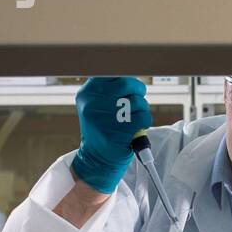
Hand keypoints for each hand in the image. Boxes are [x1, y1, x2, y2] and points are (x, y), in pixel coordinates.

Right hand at [70, 77, 152, 193]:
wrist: (97, 158)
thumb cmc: (102, 128)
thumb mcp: (95, 106)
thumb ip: (109, 89)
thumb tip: (129, 75)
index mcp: (87, 94)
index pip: (111, 73)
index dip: (124, 78)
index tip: (127, 86)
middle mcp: (94, 103)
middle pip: (127, 83)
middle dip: (137, 91)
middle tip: (135, 101)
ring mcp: (106, 117)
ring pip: (138, 101)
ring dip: (141, 109)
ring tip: (132, 118)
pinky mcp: (120, 131)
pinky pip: (143, 117)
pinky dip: (145, 122)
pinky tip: (136, 128)